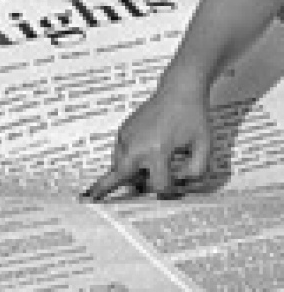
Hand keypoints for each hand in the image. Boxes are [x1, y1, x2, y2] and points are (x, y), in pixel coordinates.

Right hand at [83, 81, 211, 200]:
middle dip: (106, 189)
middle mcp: (137, 145)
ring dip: (124, 177)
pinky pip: (119, 154)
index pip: (158, 186)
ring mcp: (127, 136)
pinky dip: (124, 163)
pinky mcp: (124, 130)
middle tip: (89, 200)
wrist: (178, 92)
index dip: (171, 191)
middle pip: (120, 175)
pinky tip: (137, 165)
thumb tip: (178, 184)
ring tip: (123, 185)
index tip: (179, 188)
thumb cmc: (193, 120)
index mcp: (158, 151)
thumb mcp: (204, 149)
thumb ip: (195, 174)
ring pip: (117, 166)